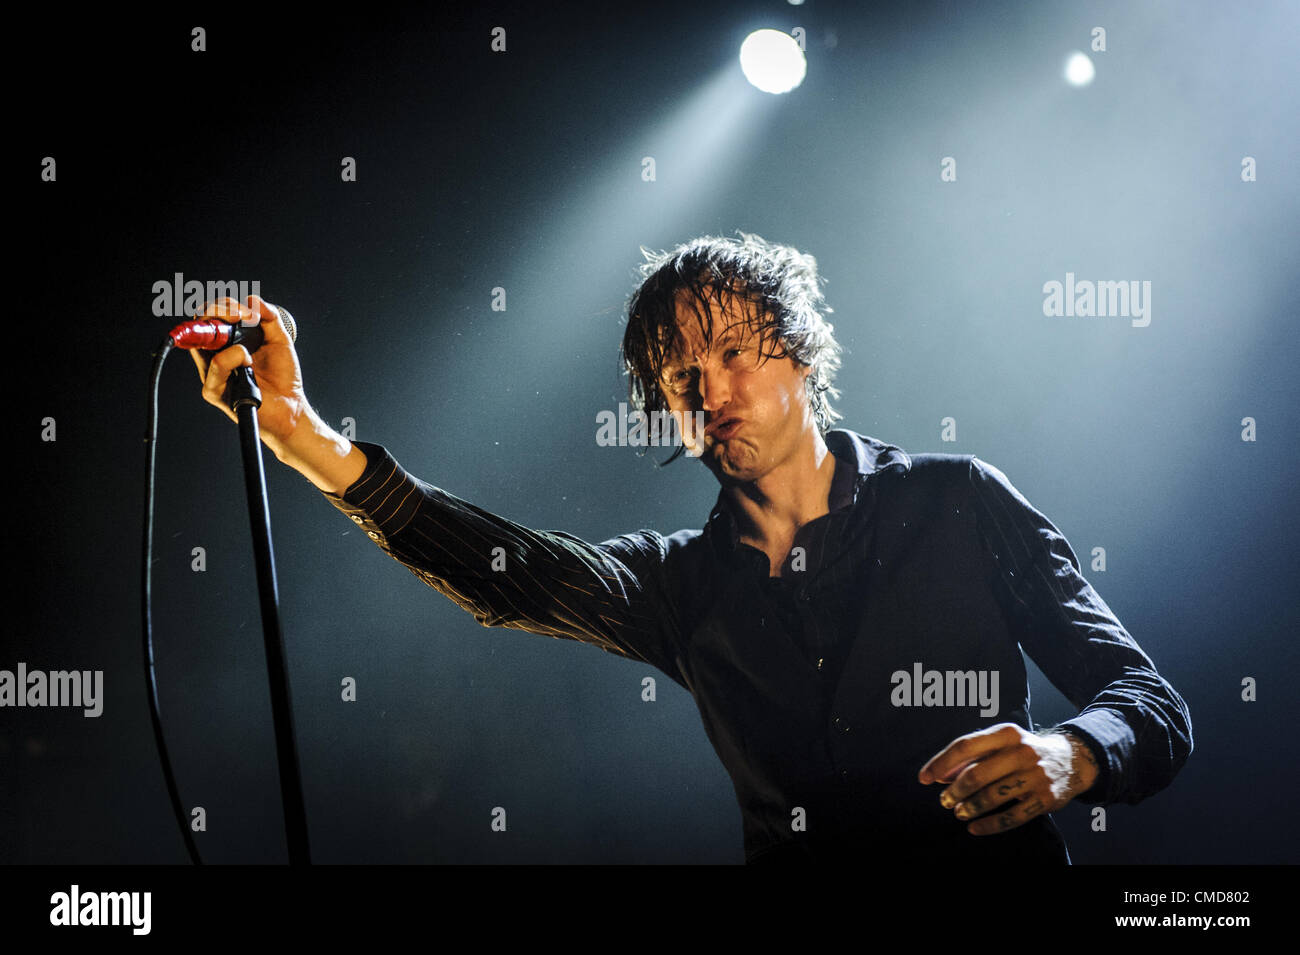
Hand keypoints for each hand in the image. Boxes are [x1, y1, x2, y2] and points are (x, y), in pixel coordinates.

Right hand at [191, 295, 310, 455]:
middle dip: (218, 312)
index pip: (211, 317)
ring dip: (228, 337)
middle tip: (240, 315)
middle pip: (200, 326)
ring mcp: (213, 374)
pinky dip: (232, 359)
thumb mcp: (280, 340)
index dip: (220, 307)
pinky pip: (215, 367)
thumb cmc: (283, 378)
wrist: (291, 407)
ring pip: (204, 345)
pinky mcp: (216, 391)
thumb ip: (269, 317)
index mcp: (227, 344)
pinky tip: (247, 362)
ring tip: (248, 347)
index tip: (241, 309)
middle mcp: (215, 356)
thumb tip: (252, 299)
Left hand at [917, 723, 1099, 835]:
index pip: (964, 746)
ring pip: (992, 797)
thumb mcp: (1000, 742)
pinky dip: (989, 825)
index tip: (923, 778)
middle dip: (954, 791)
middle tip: (944, 801)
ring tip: (958, 812)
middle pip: (976, 774)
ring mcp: (1035, 776)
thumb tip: (938, 776)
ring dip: (969, 807)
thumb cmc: (1023, 750)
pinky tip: (974, 827)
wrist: (1071, 759)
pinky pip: (1012, 817)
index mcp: (1006, 733)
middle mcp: (1021, 752)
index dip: (940, 763)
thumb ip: (970, 755)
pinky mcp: (1045, 799)